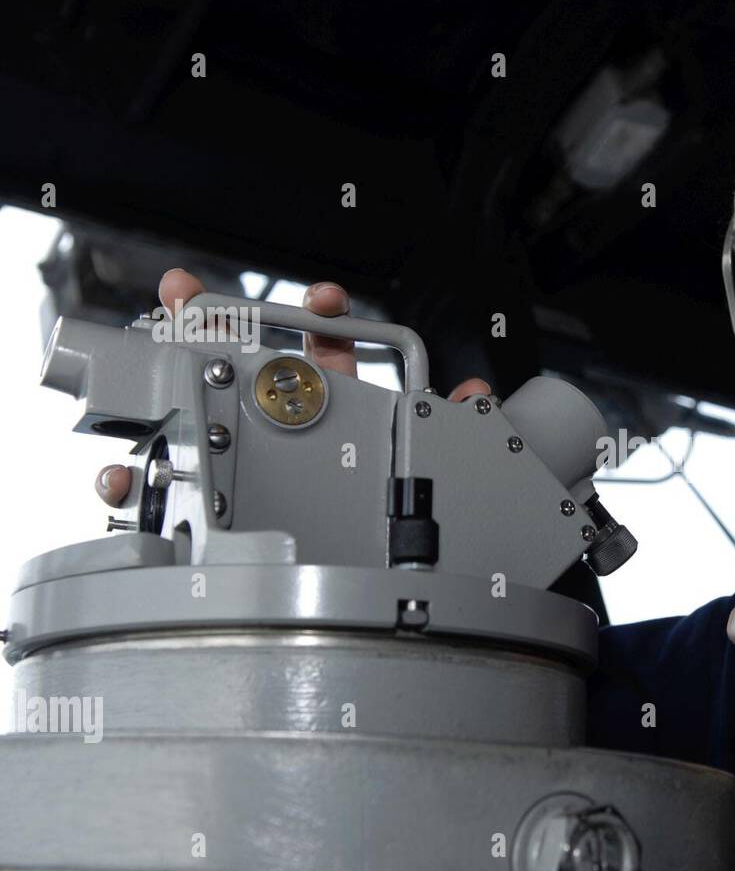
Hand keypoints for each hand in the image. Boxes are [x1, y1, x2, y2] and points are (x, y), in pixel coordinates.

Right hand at [95, 267, 491, 506]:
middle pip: (232, 367)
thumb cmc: (392, 515)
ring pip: (185, 424)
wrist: (376, 579)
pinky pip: (163, 497)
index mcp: (332, 409)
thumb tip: (479, 399)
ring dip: (157, 402)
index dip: (323, 317)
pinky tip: (120, 481)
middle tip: (184, 291)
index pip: (323, 349)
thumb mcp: (427, 466)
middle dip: (203, 324)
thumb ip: (451, 431)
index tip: (327, 299)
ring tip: (141, 380)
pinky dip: (132, 488)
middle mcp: (276, 431)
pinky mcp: (209, 516)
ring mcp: (238, 469)